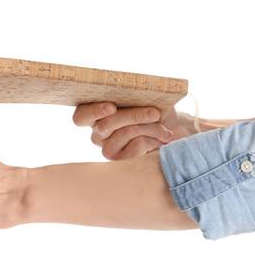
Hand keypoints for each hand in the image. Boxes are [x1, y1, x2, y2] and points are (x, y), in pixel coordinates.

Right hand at [72, 102, 192, 159]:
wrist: (174, 129)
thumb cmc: (155, 108)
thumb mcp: (145, 97)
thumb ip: (133, 94)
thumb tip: (135, 92)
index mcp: (94, 113)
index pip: (81, 116)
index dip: (93, 111)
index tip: (111, 107)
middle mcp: (97, 132)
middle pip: (107, 124)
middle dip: (133, 116)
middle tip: (154, 113)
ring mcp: (108, 148)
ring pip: (125, 133)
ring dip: (149, 127)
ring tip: (163, 127)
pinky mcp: (123, 161)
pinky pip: (137, 145)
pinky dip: (153, 138)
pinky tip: (160, 139)